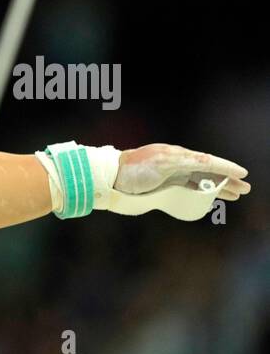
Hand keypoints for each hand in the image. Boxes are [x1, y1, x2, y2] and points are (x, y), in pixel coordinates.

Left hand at [115, 143, 249, 201]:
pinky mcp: (164, 186)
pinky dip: (203, 193)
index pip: (208, 161)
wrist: (110, 177)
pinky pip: (189, 189)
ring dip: (218, 188)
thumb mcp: (162, 163)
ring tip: (234, 195)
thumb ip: (184, 162)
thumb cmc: (134, 169)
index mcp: (178, 155)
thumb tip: (206, 162)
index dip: (226, 168)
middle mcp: (177, 164)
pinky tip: (210, 198)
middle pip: (208, 173)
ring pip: (201, 182)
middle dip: (228, 181)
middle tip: (245, 190)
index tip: (242, 174)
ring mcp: (171, 175)